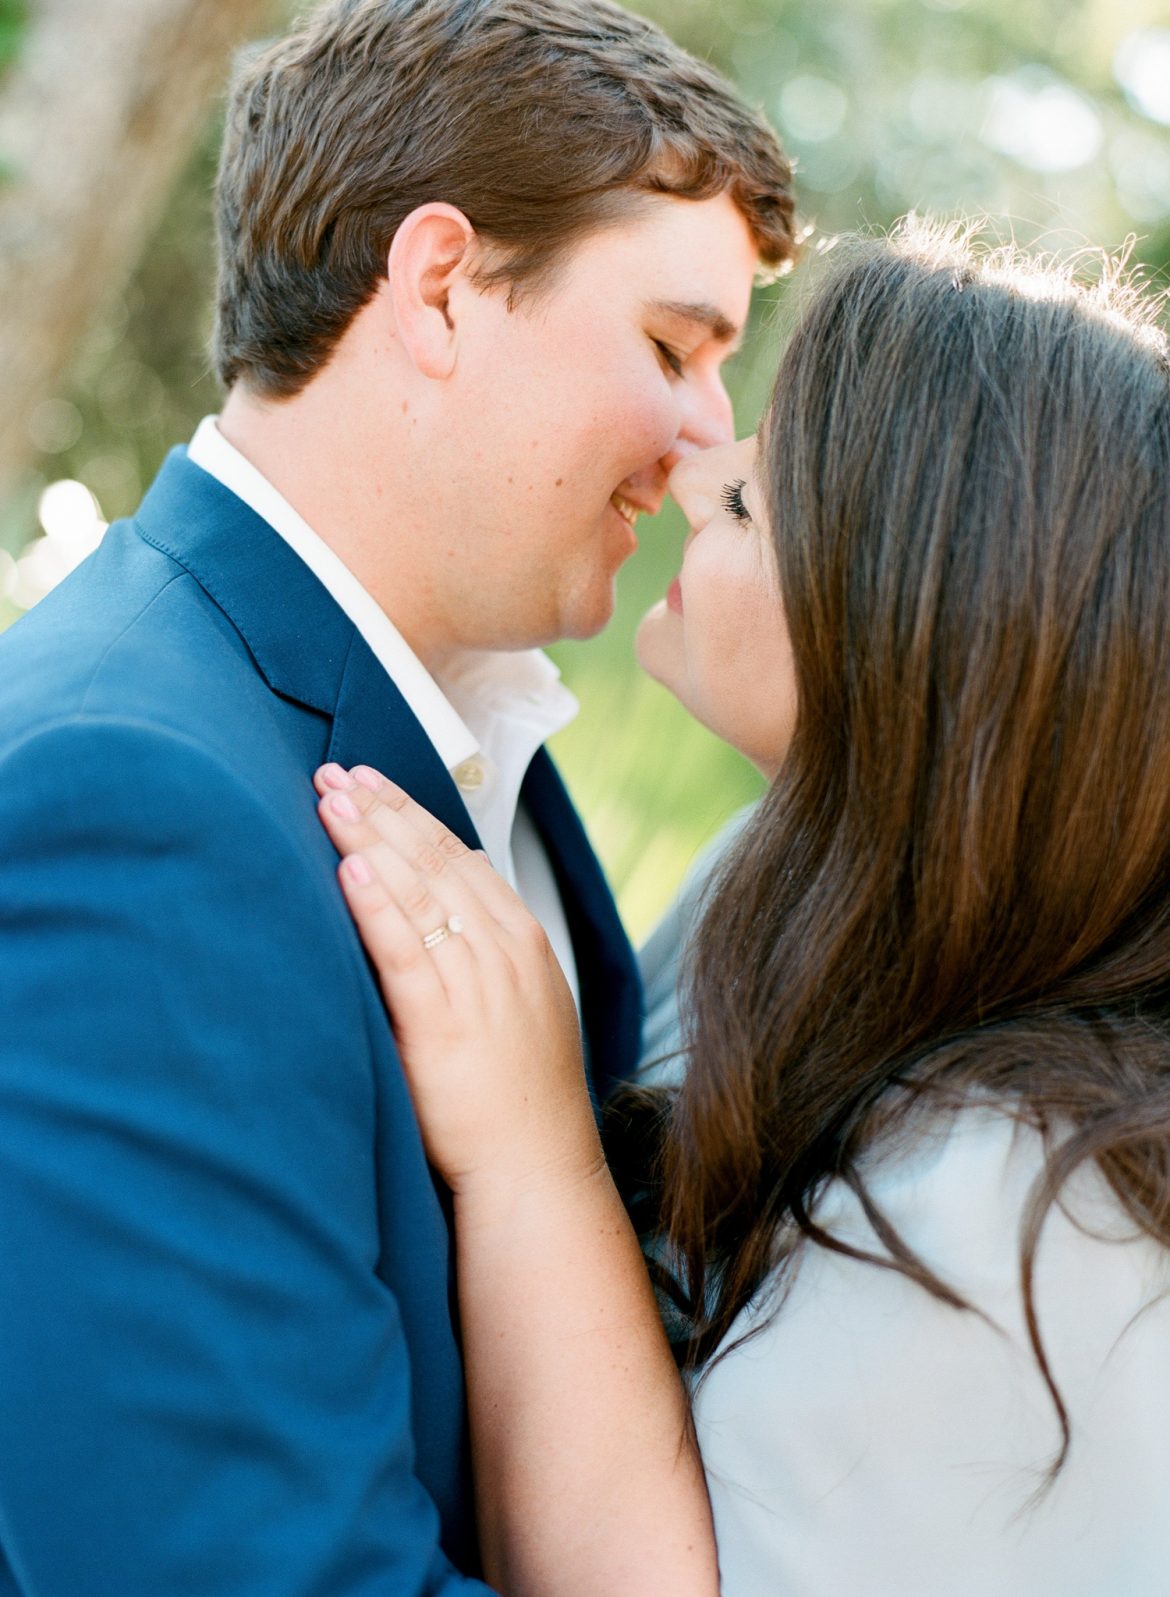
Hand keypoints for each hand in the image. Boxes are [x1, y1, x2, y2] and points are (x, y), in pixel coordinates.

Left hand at [313, 764, 601, 1197]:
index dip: (410, 814)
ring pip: (418, 892)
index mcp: (522, 941)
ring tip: (329, 801)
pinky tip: (350, 870)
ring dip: (369, 840)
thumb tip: (443, 906)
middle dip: (381, 811)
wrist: (537, 1167)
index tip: (370, 782)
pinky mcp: (443, 1024)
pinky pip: (405, 951)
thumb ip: (484, 954)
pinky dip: (377, 906)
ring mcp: (476, 984)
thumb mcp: (520, 1005)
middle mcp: (502, 951)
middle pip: (434, 861)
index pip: (460, 856)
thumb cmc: (521, 1095)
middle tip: (335, 772)